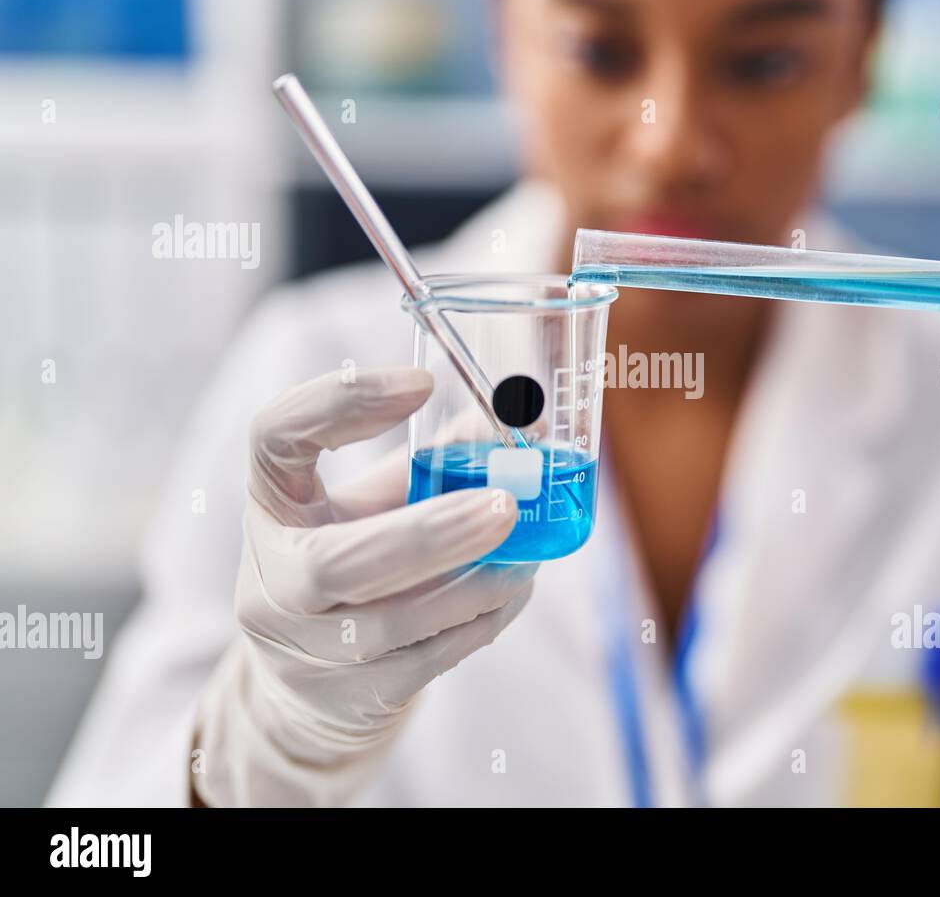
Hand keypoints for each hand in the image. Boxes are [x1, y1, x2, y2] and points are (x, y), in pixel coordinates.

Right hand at [193, 367, 532, 806]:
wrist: (305, 691)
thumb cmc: (349, 566)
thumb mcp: (368, 505)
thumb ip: (429, 463)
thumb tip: (519, 422)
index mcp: (272, 506)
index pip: (273, 438)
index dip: (339, 403)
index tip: (422, 382)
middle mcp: (274, 579)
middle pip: (337, 562)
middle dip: (431, 534)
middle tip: (507, 505)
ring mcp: (307, 649)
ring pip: (395, 622)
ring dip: (478, 584)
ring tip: (528, 553)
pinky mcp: (353, 698)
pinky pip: (429, 660)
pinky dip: (482, 621)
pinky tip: (514, 591)